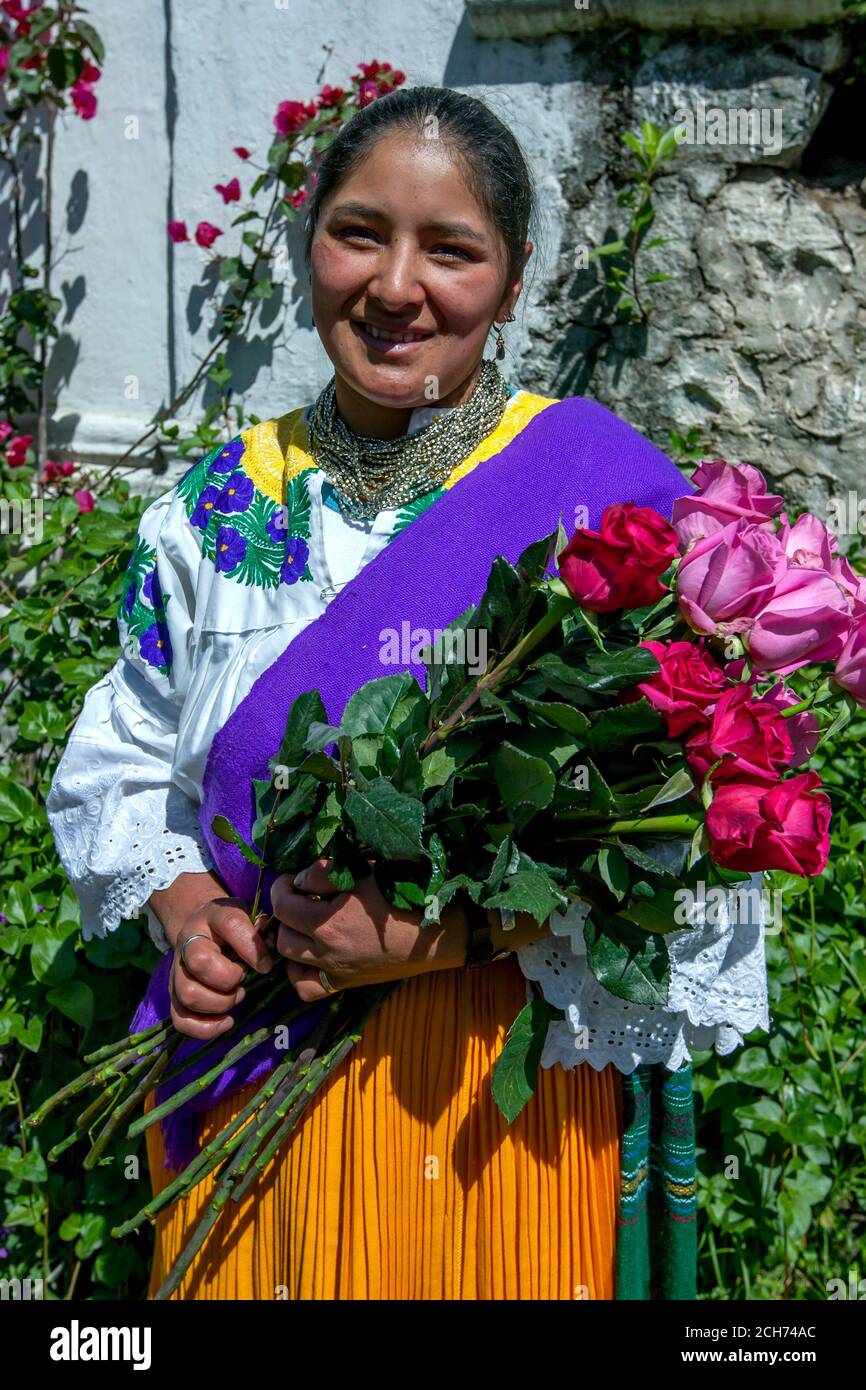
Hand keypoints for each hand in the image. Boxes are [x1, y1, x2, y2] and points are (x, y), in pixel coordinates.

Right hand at [167, 896, 273, 1038]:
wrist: (200, 929)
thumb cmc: (232, 927)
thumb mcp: (248, 917)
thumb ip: (261, 931)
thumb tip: (266, 954)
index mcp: (212, 916)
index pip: (230, 924)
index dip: (252, 947)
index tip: (266, 965)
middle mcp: (188, 941)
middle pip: (200, 962)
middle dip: (229, 978)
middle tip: (243, 979)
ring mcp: (177, 971)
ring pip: (188, 994)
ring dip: (220, 1003)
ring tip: (237, 995)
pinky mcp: (174, 996)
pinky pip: (181, 1020)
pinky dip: (206, 1028)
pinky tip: (227, 1021)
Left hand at [270, 859, 468, 1001]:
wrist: (434, 934)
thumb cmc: (403, 896)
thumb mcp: (364, 873)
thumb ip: (325, 874)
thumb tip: (299, 881)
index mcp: (328, 923)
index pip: (283, 906)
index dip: (281, 888)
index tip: (290, 879)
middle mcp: (326, 952)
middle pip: (283, 934)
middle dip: (285, 913)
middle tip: (298, 898)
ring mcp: (334, 971)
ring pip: (290, 960)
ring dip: (290, 939)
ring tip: (303, 924)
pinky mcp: (345, 983)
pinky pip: (307, 987)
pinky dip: (300, 972)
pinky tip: (309, 957)